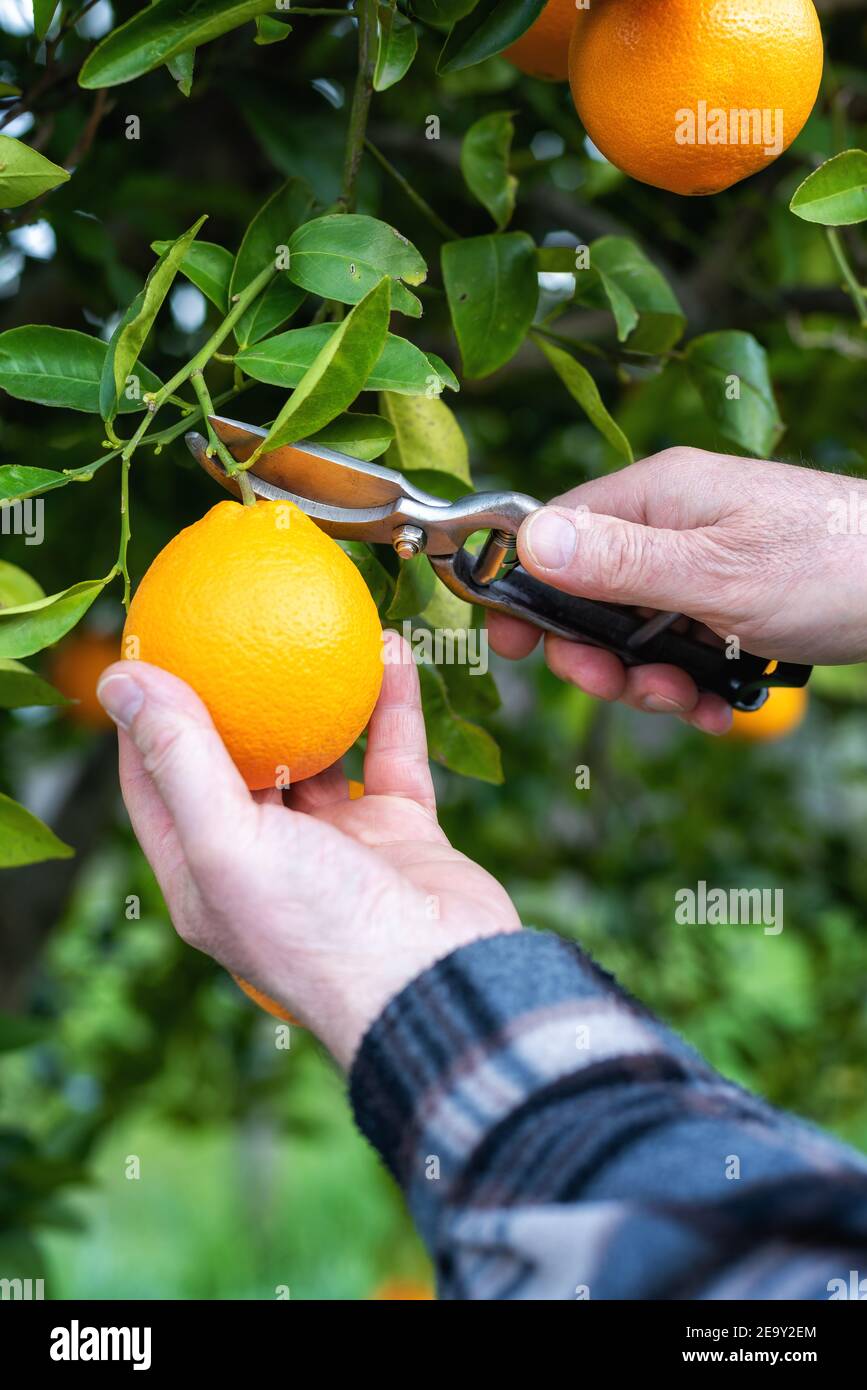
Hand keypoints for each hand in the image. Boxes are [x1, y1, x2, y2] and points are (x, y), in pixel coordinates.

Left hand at [97, 631, 519, 1068]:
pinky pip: (391, 753)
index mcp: (208, 874)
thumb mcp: (226, 841)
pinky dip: (390, 703)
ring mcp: (337, 846)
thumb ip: (177, 758)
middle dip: (230, 693)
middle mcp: (267, 858)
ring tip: (312, 626)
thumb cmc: (320, 926)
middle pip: (235, 760)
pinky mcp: (401, 834)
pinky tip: (389, 647)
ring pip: (318, 753)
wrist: (443, 981)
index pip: (157, 783)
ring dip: (315, 693)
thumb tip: (118, 682)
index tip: (151, 644)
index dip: (146, 715)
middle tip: (229, 621)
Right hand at [488, 447, 866, 734]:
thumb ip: (618, 562)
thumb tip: (529, 542)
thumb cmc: (831, 565)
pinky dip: (689, 685)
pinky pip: (681, 647)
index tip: (512, 645)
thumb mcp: (715, 574)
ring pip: (635, 630)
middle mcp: (672, 524)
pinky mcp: (730, 602)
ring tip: (685, 703)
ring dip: (647, 679)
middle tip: (617, 686)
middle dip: (596, 652)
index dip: (525, 589)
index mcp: (657, 496)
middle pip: (589, 591)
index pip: (555, 532)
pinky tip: (715, 710)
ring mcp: (701, 564)